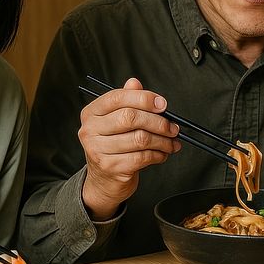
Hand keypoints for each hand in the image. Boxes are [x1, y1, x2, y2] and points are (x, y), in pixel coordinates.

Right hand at [79, 77, 180, 219]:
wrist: (103, 181)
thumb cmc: (113, 146)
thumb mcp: (116, 121)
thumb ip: (126, 101)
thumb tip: (135, 82)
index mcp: (91, 113)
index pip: (118, 98)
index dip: (144, 99)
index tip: (163, 105)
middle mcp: (90, 130)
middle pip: (130, 118)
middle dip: (158, 122)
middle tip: (173, 128)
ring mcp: (98, 150)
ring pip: (140, 139)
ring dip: (163, 141)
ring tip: (172, 143)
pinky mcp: (111, 167)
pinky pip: (142, 157)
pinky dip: (159, 155)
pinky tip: (163, 154)